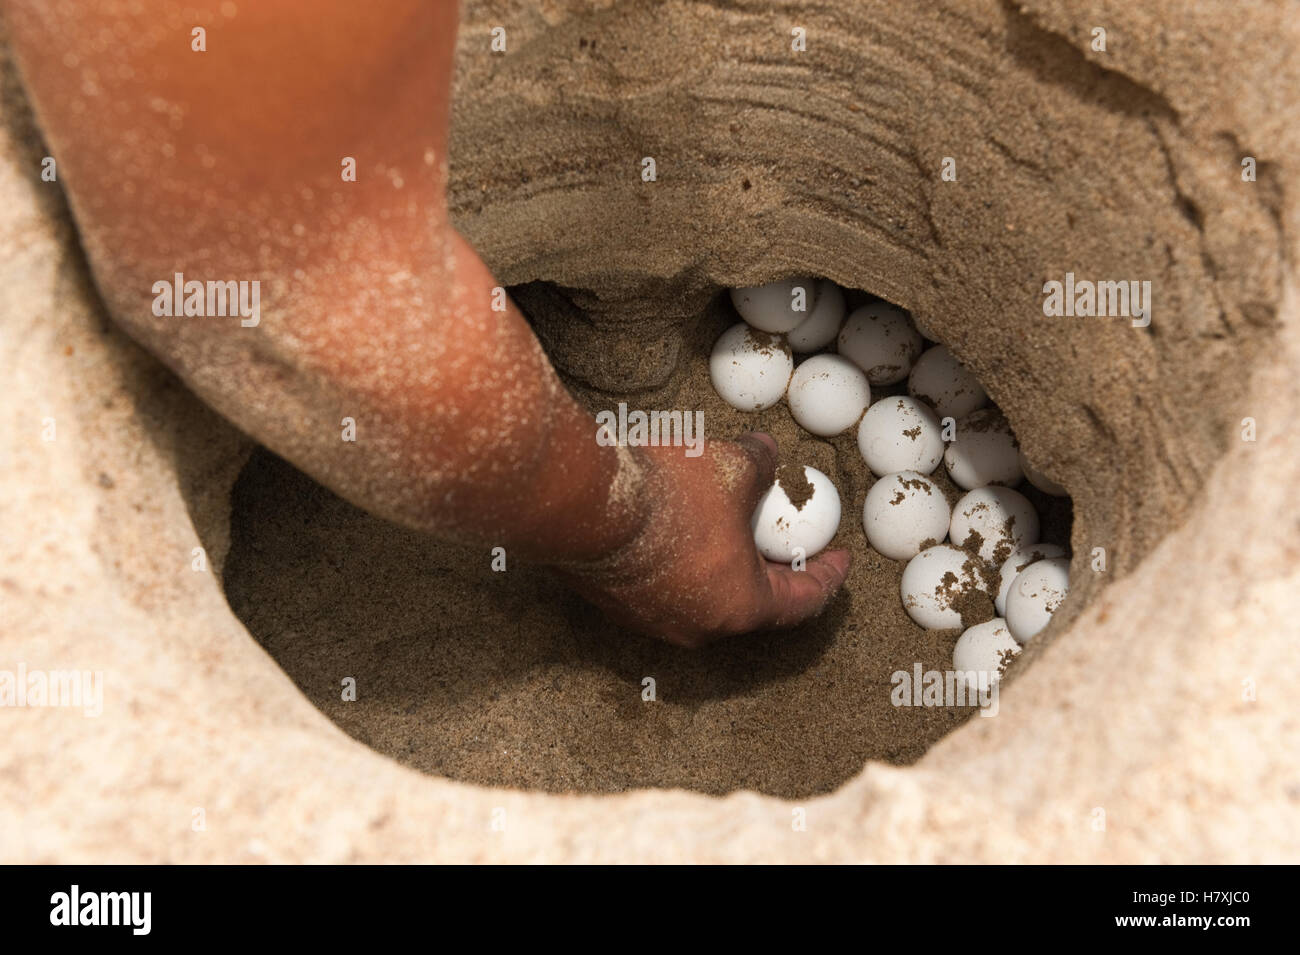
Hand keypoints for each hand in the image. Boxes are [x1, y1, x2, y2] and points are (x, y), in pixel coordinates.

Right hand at [557, 433, 850, 646]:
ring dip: (718, 565)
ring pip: (700, 595)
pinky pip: (660, 587)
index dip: (827, 576)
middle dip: (770, 570)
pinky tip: (674, 525)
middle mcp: (697, 627)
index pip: (801, 602)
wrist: (581, 502)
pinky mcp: (613, 604)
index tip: (840, 558)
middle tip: (782, 542)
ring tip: (724, 527)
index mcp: (741, 607)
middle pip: (750, 604)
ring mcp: (650, 621)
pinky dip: (677, 562)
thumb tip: (767, 454)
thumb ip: (762, 465)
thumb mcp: (734, 467)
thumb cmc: (668, 493)